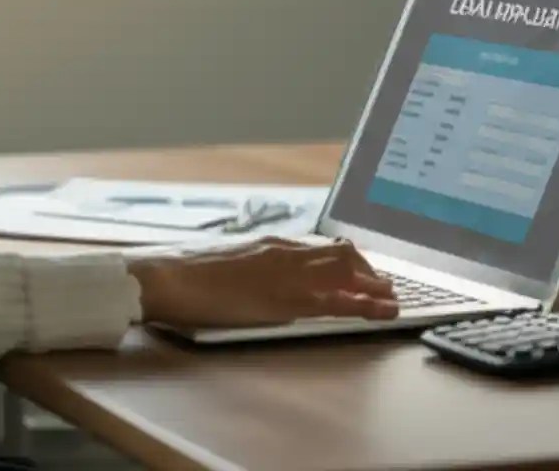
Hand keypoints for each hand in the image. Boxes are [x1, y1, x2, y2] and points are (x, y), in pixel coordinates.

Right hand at [128, 237, 399, 327]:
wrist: (166, 276)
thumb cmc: (184, 274)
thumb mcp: (224, 265)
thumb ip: (249, 268)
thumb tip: (260, 279)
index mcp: (269, 244)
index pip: (319, 248)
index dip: (347, 261)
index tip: (362, 271)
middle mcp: (284, 252)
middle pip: (340, 257)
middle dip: (366, 272)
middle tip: (383, 288)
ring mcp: (285, 273)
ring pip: (345, 274)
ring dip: (373, 287)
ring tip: (392, 300)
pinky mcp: (284, 298)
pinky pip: (334, 300)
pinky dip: (363, 305)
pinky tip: (380, 313)